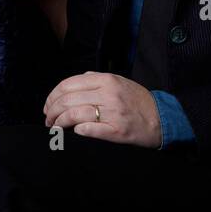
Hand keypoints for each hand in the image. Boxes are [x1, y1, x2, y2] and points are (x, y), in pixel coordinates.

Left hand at [42, 71, 161, 147]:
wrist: (162, 118)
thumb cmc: (138, 101)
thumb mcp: (119, 81)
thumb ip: (97, 79)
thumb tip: (75, 82)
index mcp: (107, 80)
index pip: (68, 84)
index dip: (53, 96)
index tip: (48, 105)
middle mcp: (108, 94)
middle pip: (68, 100)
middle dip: (52, 111)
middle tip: (48, 119)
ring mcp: (113, 113)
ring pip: (74, 115)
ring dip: (59, 123)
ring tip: (55, 127)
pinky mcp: (117, 131)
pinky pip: (89, 130)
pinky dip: (76, 131)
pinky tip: (73, 132)